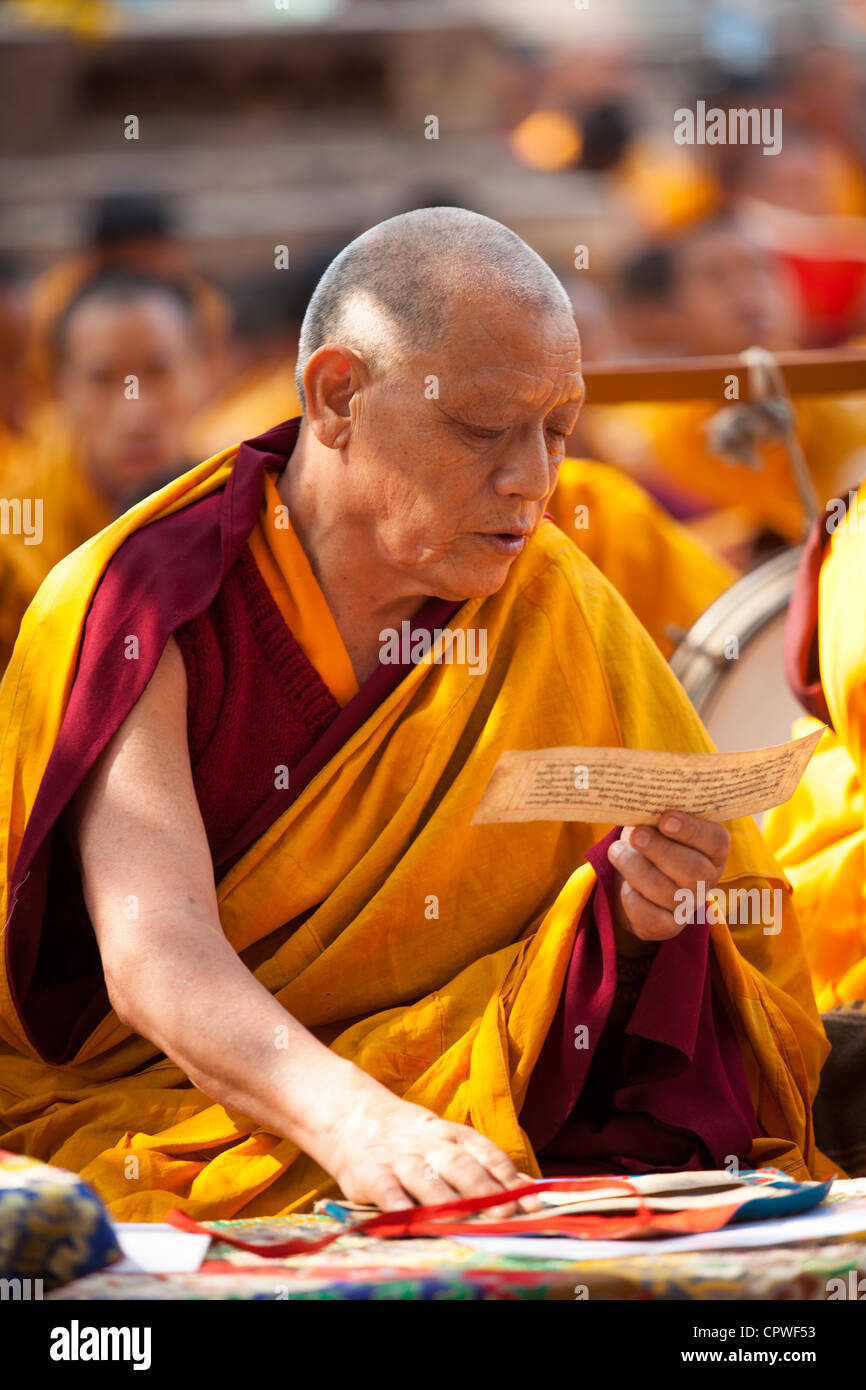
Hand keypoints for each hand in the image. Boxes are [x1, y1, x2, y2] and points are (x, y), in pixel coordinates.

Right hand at [324, 1089, 538, 1215]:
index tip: (528, 1202)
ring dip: (446, 1200)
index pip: (486, 1153)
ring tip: (465, 1220)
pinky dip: (396, 1203)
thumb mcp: (450, 1141)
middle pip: (460, 1165)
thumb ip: (485, 1164)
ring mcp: (399, 1158)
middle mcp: (430, 1144)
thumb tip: (529, 1187)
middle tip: (504, 1213)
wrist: (355, 1118)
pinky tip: (407, 1217)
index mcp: (453, 1135)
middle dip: (483, 1190)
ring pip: (426, 1178)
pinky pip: (385, 1188)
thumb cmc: (414, 1139)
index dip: (507, 1178)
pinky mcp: (370, 1172)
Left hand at [606, 811, 729, 955]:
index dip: (691, 830)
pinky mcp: (668, 926)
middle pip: (693, 870)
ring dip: (636, 870)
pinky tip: (623, 885)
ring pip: (667, 893)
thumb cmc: (649, 836)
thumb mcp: (656, 820)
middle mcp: (707, 879)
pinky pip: (651, 918)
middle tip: (635, 835)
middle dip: (660, 851)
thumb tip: (642, 798)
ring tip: (616, 852)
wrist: (633, 873)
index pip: (715, 840)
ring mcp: (689, 905)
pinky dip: (632, 899)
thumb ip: (656, 810)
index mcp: (713, 848)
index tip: (665, 819)